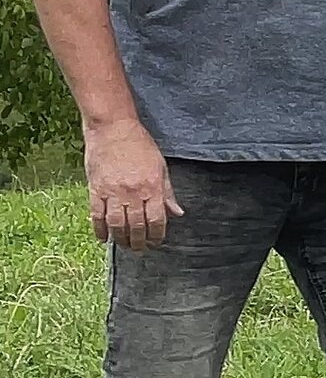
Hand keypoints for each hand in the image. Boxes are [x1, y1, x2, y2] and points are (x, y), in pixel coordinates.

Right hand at [85, 119, 181, 250]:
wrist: (113, 129)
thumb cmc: (140, 145)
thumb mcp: (161, 167)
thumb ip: (168, 193)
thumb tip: (177, 213)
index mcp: (152, 188)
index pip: (157, 220)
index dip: (157, 235)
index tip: (156, 242)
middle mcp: (134, 193)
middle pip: (136, 226)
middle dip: (140, 241)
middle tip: (140, 248)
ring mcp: (113, 192)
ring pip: (117, 224)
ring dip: (121, 239)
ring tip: (125, 245)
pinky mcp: (96, 189)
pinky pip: (97, 215)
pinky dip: (100, 229)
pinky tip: (103, 238)